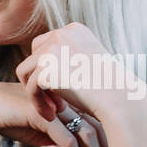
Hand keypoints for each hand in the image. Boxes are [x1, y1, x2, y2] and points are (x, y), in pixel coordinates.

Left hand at [16, 22, 146, 123]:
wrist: (120, 99)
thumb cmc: (108, 86)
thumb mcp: (88, 62)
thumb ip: (68, 57)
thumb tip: (43, 65)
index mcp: (73, 29)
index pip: (44, 46)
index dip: (46, 70)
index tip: (59, 90)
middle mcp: (61, 34)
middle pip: (32, 57)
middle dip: (39, 80)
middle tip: (54, 102)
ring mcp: (51, 50)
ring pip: (25, 72)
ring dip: (36, 93)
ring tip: (53, 110)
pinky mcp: (44, 69)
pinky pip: (30, 89)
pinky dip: (37, 104)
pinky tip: (51, 116)